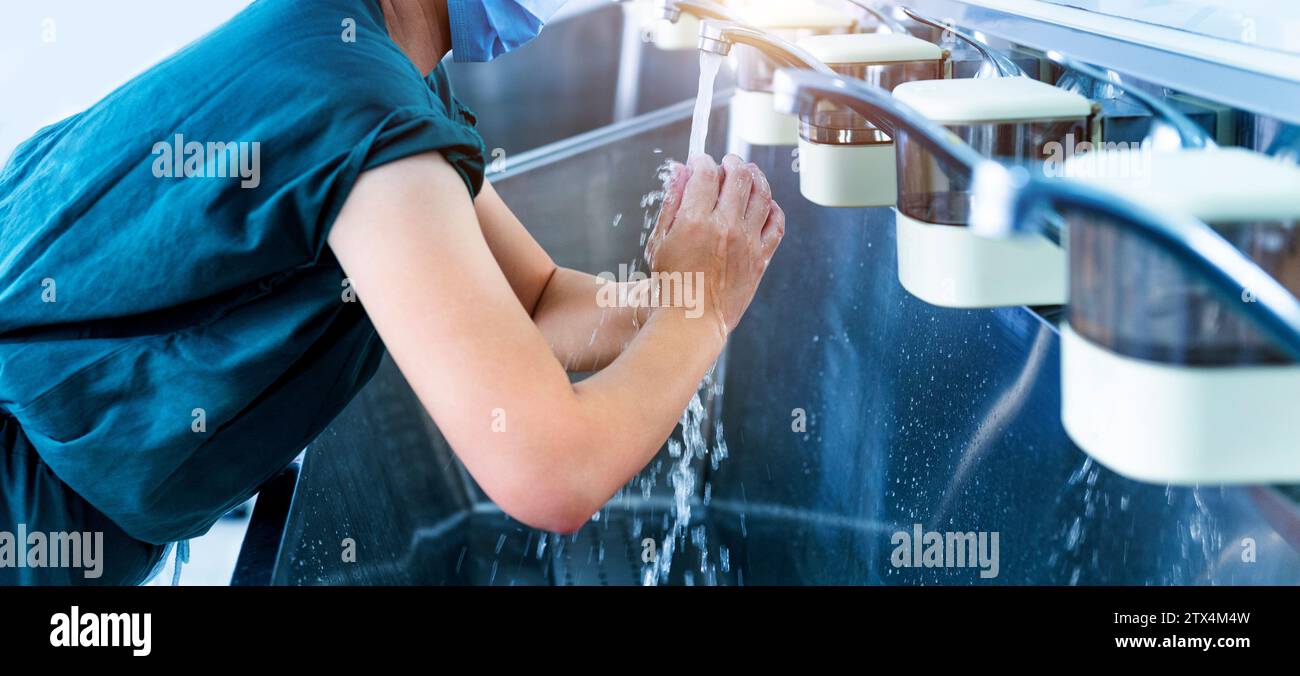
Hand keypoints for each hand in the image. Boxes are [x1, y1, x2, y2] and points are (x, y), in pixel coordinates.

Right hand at [645, 154, 784, 334]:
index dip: (701, 161)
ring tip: (748, 173)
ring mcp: (747, 243)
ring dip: (755, 177)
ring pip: (762, 194)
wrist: (691, 322)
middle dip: (731, 162)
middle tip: (727, 161)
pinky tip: (765, 203)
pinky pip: (776, 224)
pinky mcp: (761, 259)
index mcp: (695, 221)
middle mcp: (725, 227)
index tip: (699, 161)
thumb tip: (681, 171)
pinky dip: (773, 208)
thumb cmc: (670, 285)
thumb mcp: (659, 241)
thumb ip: (672, 203)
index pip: (705, 174)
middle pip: (738, 176)